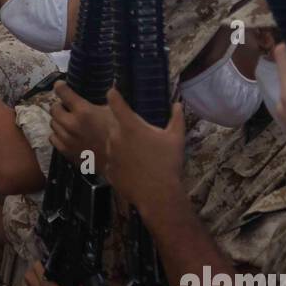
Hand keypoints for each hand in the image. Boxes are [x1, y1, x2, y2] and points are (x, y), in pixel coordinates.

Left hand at [50, 80, 116, 167]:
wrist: (117, 162)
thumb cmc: (119, 136)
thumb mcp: (116, 114)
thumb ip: (111, 100)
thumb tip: (112, 88)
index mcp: (83, 111)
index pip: (62, 92)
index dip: (60, 87)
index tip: (60, 86)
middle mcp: (71, 124)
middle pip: (54, 108)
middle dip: (60, 105)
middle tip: (67, 106)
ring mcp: (66, 138)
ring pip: (52, 123)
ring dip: (59, 120)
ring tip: (68, 120)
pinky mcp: (65, 151)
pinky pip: (53, 138)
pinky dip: (57, 134)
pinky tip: (66, 134)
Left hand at [104, 92, 185, 212]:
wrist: (157, 194)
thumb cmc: (167, 163)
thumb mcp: (176, 138)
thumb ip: (176, 118)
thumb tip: (178, 104)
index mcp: (130, 125)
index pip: (114, 101)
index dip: (113, 94)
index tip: (112, 91)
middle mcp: (115, 137)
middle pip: (115, 125)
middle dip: (124, 127)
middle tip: (140, 137)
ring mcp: (109, 154)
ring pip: (112, 143)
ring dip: (121, 144)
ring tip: (138, 155)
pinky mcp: (108, 170)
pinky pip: (112, 161)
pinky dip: (119, 162)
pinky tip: (133, 168)